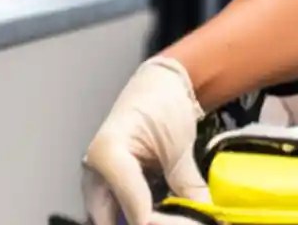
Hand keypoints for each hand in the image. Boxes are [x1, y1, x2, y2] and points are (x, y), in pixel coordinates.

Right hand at [82, 57, 209, 224]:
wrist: (156, 87)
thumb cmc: (162, 105)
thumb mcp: (180, 147)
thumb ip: (188, 184)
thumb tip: (204, 212)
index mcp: (107, 153)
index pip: (130, 201)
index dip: (151, 219)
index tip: (176, 223)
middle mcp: (93, 171)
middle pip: (108, 219)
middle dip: (139, 223)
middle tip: (167, 221)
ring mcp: (95, 182)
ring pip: (109, 219)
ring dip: (136, 220)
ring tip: (165, 217)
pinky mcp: (104, 188)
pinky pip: (115, 213)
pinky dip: (134, 217)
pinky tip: (158, 214)